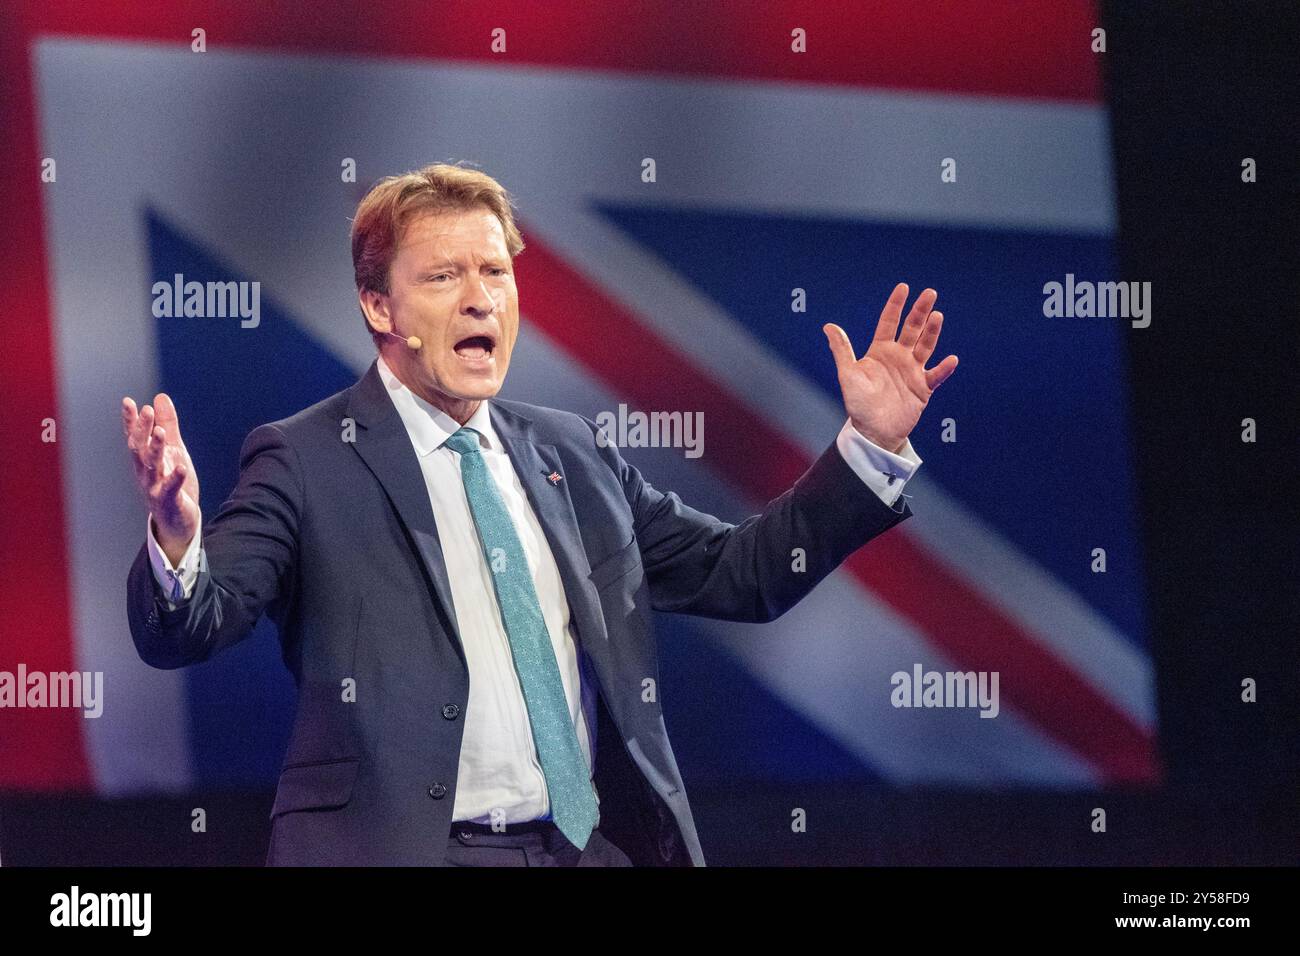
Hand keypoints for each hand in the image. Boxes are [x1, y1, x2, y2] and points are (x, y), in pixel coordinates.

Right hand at [122, 393, 200, 565]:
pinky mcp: (168, 500)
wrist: (177, 520)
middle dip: (142, 430)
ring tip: (161, 433)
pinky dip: (175, 478)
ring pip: (151, 467)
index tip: (128, 401)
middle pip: (140, 448)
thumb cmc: (172, 482)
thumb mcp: (173, 449)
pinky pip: (170, 489)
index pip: (135, 436)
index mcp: (144, 459)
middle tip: (146, 410)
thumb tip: (159, 398)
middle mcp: (145, 472)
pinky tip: (182, 468)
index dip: (131, 420)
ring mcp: (154, 487)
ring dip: (156, 449)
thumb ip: (167, 424)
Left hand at [823, 283, 957, 453]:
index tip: (904, 287)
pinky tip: (950, 359)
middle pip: (912, 329)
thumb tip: (828, 326)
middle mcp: (898, 357)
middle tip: (930, 293)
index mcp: (880, 351)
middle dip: (920, 311)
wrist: (872, 431)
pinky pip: (936, 376)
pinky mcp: (923, 389)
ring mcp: (912, 371)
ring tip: (937, 316)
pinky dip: (943, 368)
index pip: (889, 322)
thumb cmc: (858, 404)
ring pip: (926, 346)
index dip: (896, 305)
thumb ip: (842, 350)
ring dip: (932, 332)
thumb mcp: (848, 374)